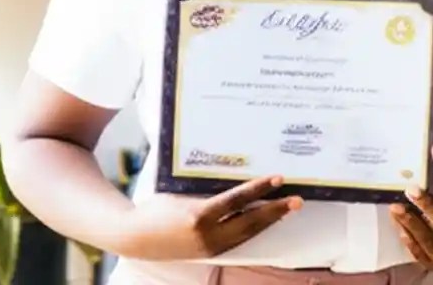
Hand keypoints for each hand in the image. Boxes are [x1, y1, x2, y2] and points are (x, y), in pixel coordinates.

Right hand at [119, 176, 302, 260]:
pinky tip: (266, 221)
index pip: (237, 200)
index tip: (278, 179)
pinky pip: (238, 240)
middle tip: (298, 200)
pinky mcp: (210, 253)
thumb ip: (204, 191)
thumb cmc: (154, 209)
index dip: (259, 189)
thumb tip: (232, 177)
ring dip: (270, 221)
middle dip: (276, 211)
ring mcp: (210, 247)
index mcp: (198, 215)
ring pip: (248, 233)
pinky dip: (254, 229)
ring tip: (288, 209)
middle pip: (250, 222)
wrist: (134, 238)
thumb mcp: (178, 193)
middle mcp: (208, 235)